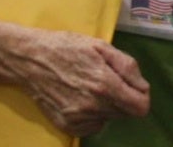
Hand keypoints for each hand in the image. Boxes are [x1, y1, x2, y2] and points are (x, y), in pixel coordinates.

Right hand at [18, 29, 150, 135]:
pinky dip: (93, 115)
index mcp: (105, 84)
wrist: (29, 60)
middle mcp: (93, 106)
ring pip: (109, 118)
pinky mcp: (66, 125)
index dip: (142, 96)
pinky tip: (82, 98)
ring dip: (107, 106)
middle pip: (126, 113)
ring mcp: (78, 118)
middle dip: (124, 98)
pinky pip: (93, 126)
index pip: (140, 107)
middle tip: (108, 81)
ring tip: (91, 87)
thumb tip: (143, 87)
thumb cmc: (66, 48)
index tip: (134, 87)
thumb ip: (127, 67)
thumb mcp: (101, 46)